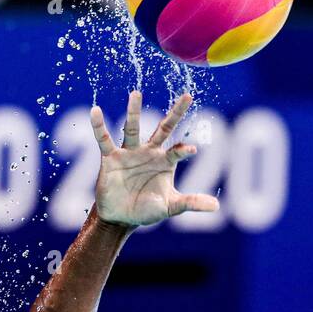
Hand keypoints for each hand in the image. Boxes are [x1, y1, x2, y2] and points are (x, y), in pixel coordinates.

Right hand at [90, 90, 219, 226]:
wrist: (121, 218)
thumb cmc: (147, 209)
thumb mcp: (170, 207)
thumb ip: (190, 202)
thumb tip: (217, 207)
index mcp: (165, 162)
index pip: (177, 152)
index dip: (183, 151)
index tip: (192, 150)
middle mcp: (149, 152)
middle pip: (163, 129)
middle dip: (175, 114)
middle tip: (187, 96)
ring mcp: (129, 153)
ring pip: (132, 129)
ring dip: (134, 112)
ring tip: (136, 94)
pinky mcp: (110, 158)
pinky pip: (104, 139)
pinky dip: (99, 126)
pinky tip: (95, 111)